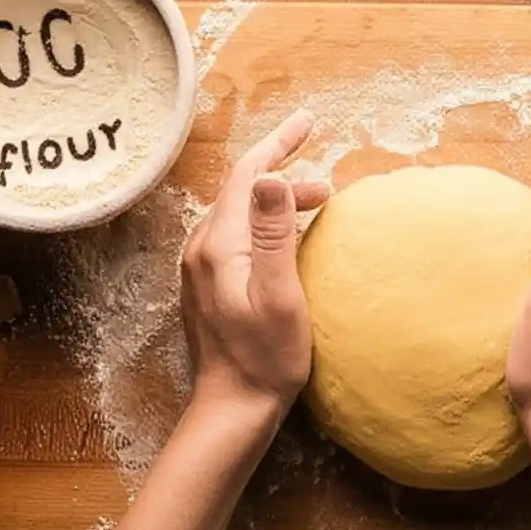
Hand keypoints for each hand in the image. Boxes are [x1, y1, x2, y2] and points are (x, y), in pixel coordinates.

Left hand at [181, 110, 330, 409]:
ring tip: (317, 206)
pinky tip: (286, 238)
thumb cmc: (265, 358)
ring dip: (276, 200)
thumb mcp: (280, 295)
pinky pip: (236, 236)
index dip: (279, 143)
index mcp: (219, 244)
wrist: (232, 409)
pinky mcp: (207, 287)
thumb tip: (270, 178)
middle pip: (241, 191)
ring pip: (239, 213)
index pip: (246, 174)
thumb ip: (274, 234)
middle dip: (285, 173)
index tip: (310, 121)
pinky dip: (264, 223)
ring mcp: (200, 269)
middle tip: (330, 188)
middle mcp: (201, 249)